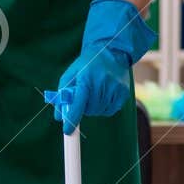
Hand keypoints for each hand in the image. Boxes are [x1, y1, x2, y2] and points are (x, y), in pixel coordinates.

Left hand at [51, 0, 155, 134]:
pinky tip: (103, 95)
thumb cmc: (86, 65)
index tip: (67, 130)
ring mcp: (115, 89)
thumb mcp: (70, 75)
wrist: (111, 52)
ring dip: (93, 108)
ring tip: (94, 93)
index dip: (72, 119)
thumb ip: (63, 96)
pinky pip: (110, 110)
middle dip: (83, 108)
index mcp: (86, 78)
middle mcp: (102, 83)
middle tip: (83, 97)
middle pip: (89, 110)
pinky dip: (104, 107)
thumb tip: (59, 117)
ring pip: (99, 111)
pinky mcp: (124, 93)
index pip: (78, 104)